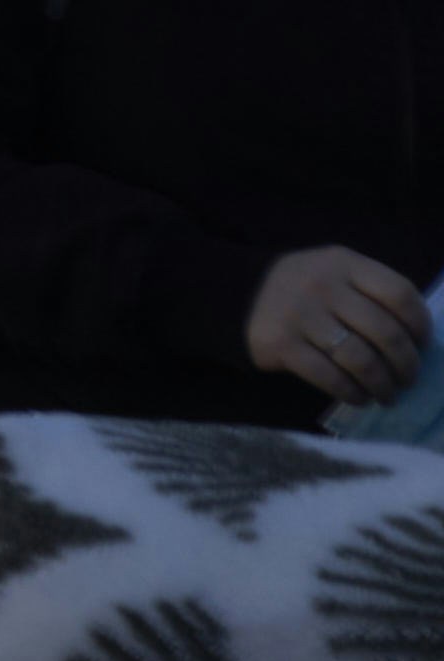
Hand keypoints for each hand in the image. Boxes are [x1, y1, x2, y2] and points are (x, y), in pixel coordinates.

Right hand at [248, 247, 427, 405]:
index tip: (423, 345)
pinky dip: (352, 393)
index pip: (399, 293)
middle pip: (384, 332)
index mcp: (343, 263)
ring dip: (382, 385)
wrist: (237, 294)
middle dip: (405, 365)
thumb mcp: (336, 274)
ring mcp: (299, 314)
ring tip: (387, 395)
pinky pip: (329, 377)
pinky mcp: (281, 344)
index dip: (420, 325)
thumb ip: (373, 295)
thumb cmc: (306, 291)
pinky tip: (359, 397)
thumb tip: (418, 343)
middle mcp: (322, 285)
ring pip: (360, 360)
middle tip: (408, 380)